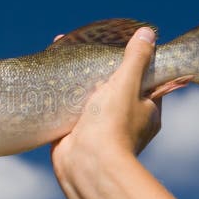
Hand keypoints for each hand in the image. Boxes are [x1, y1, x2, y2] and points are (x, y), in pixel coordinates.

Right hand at [51, 27, 160, 182]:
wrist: (86, 165)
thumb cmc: (113, 126)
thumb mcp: (127, 85)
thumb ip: (136, 59)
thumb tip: (148, 33)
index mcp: (146, 110)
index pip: (143, 79)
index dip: (131, 60)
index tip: (114, 43)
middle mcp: (125, 119)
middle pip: (113, 85)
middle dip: (98, 67)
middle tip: (81, 45)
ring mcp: (99, 127)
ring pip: (90, 95)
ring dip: (77, 79)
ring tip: (61, 54)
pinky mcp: (75, 132)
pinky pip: (70, 108)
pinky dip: (62, 94)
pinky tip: (50, 77)